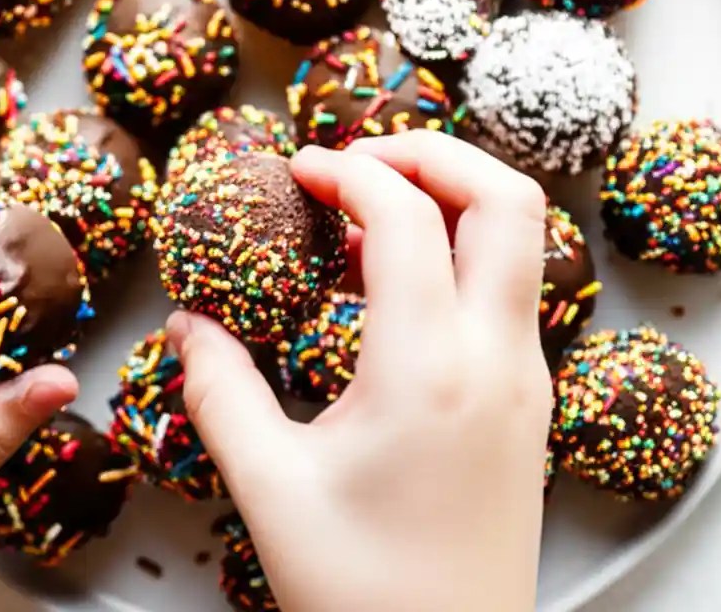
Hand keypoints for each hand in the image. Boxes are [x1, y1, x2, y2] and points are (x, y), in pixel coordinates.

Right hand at [169, 130, 551, 611]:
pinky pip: (509, 291)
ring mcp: (527, 380)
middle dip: (431, 152)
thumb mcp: (270, 486)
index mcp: (430, 370)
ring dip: (450, 201)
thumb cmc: (365, 593)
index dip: (348, 170)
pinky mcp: (530, 403)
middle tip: (355, 162)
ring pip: (519, 240)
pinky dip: (460, 255)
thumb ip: (220, 390)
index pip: (407, 215)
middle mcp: (498, 360)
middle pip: (505, 197)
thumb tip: (191, 325)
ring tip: (364, 223)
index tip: (297, 170)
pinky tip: (392, 288)